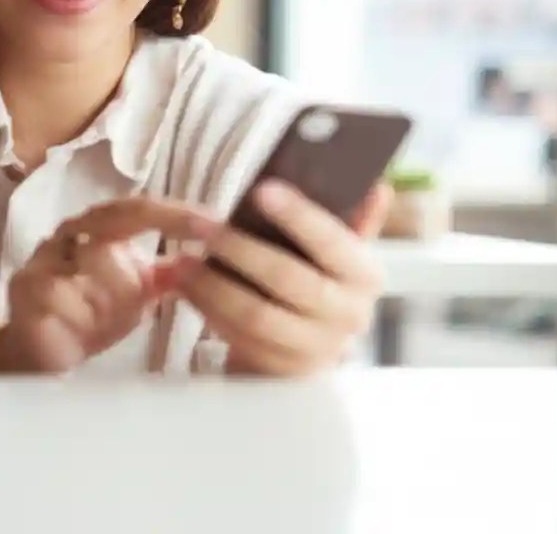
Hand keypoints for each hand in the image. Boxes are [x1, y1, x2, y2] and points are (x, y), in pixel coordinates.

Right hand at [0, 198, 213, 373]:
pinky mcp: (26, 287)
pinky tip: (84, 330)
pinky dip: (86, 317)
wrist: (38, 356)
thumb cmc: (87, 319)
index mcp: (91, 229)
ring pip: (95, 261)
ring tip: (106, 320)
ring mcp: (43, 258)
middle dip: (150, 242)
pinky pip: (70, 295)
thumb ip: (162, 276)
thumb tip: (202, 259)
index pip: (135, 209)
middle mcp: (65, 235)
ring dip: (113, 297)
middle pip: (113, 220)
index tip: (214, 224)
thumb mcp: (134, 296)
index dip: (174, 214)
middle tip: (176, 263)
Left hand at [174, 180, 393, 376]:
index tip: (261, 189)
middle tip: (198, 224)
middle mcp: (348, 315)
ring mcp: (314, 347)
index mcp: (365, 276)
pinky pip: (236, 338)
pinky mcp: (280, 369)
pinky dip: (207, 311)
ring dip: (211, 285)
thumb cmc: (319, 283)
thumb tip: (376, 187)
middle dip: (238, 248)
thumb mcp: (338, 254)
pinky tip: (185, 288)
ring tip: (179, 259)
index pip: (333, 241)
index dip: (298, 216)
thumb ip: (352, 221)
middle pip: (287, 278)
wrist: (311, 349)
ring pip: (255, 314)